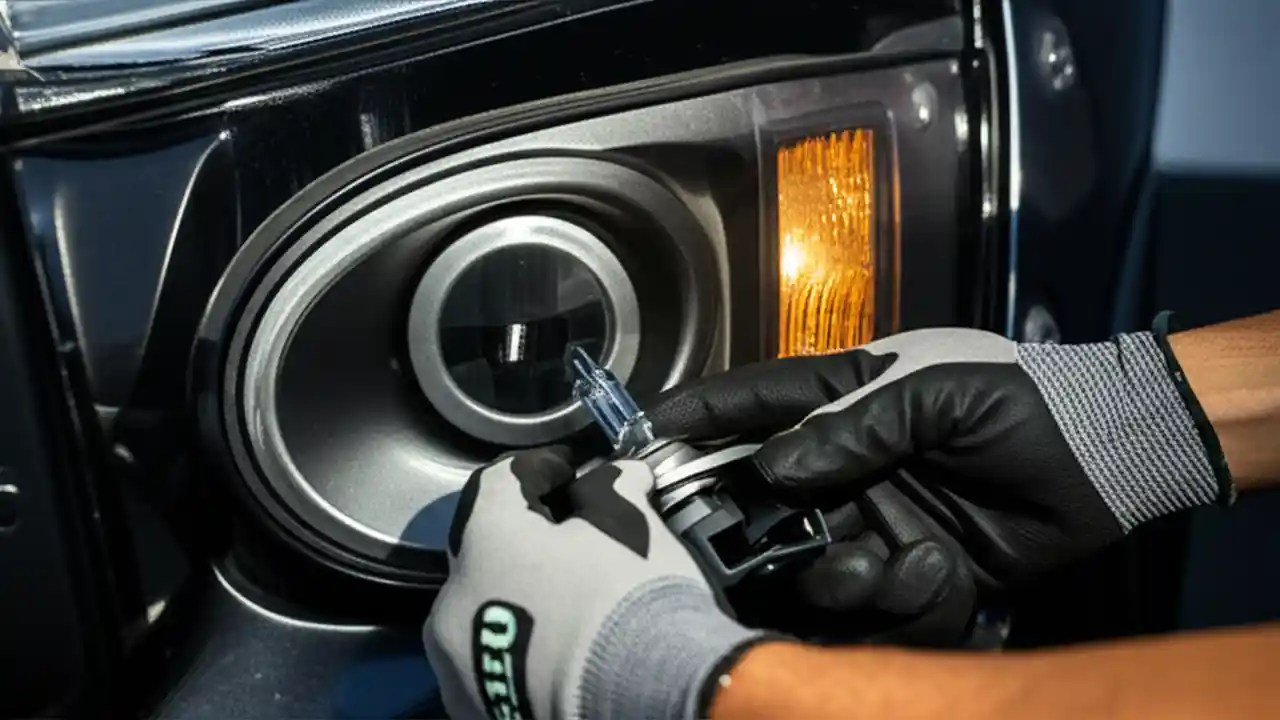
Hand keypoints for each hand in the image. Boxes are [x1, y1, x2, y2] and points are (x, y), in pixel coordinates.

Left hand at [424, 447, 761, 719]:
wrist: (647, 701)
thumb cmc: (630, 600)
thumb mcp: (628, 522)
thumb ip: (610, 485)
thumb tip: (617, 476)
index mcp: (481, 543)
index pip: (500, 483)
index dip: (542, 469)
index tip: (575, 473)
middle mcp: (450, 603)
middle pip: (486, 553)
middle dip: (528, 541)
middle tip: (578, 541)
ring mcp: (457, 668)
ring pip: (485, 612)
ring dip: (521, 597)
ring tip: (574, 604)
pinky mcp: (476, 712)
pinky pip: (493, 664)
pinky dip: (522, 649)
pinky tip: (564, 652)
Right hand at [647, 324, 1230, 585]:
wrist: (1108, 453)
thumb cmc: (1018, 396)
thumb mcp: (933, 391)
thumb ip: (852, 426)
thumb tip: (775, 470)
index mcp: (846, 405)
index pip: (755, 407)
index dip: (701, 419)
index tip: (647, 435)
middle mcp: (849, 468)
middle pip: (768, 506)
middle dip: (758, 534)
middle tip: (760, 550)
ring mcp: (882, 521)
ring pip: (820, 570)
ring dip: (847, 579)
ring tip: (896, 561)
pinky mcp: (920, 570)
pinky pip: (884, 606)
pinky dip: (906, 601)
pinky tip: (942, 572)